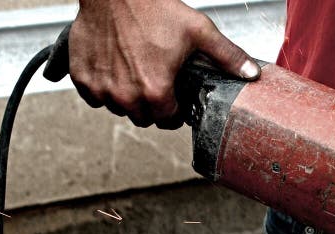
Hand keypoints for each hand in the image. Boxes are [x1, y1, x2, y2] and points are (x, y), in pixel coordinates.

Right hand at [69, 0, 260, 128]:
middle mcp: (126, 97)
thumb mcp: (198, 31)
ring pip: (118, 108)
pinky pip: (94, 97)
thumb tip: (251, 74)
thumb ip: (227, 56)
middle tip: (153, 79)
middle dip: (151, 105)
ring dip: (127, 97)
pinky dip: (103, 87)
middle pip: (143, 117)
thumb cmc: (153, 8)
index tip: (172, 96)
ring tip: (134, 70)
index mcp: (156, 92)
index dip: (173, 109)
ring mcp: (102, 89)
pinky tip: (113, 68)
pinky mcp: (83, 78)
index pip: (167, 120)